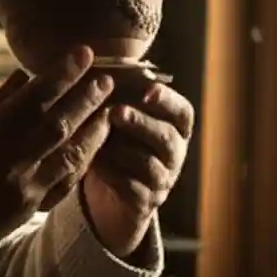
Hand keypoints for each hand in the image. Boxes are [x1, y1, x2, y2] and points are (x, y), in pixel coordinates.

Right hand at [0, 46, 113, 276]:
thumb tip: (23, 74)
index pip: (34, 98)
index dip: (62, 74)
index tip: (84, 53)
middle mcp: (9, 162)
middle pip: (59, 124)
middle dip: (86, 98)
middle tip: (107, 78)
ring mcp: (24, 189)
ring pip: (71, 155)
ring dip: (94, 130)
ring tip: (110, 110)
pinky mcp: (31, 210)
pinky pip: (66, 183)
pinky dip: (84, 162)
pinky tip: (94, 146)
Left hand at [81, 82, 193, 261]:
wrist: (110, 195)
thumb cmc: (115, 144)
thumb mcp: (118, 120)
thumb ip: (118, 98)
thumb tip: (101, 73)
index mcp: (174, 128)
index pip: (182, 112)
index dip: (167, 100)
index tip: (148, 89)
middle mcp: (174, 154)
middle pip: (166, 138)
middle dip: (141, 123)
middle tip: (117, 111)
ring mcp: (162, 180)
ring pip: (148, 165)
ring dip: (121, 150)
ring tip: (98, 139)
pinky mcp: (145, 203)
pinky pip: (132, 188)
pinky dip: (112, 174)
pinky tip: (94, 163)